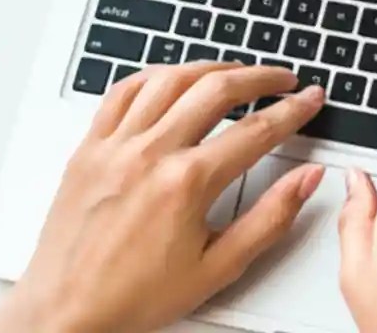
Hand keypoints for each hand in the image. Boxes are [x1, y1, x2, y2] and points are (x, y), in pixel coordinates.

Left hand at [0, 62, 325, 332]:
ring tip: (236, 71)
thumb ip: (271, 218)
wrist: (65, 313)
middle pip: (217, 89)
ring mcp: (115, 146)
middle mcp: (150, 154)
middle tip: (283, 79)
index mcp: (187, 184)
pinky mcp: (88, 149)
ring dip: (210, 67)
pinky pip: (122, 92)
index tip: (311, 99)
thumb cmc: (135, 297)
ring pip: (170, 79)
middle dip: (260, 77)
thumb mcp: (219, 267)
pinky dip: (154, 76)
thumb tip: (307, 180)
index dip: (294, 110)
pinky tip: (172, 77)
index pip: (257, 130)